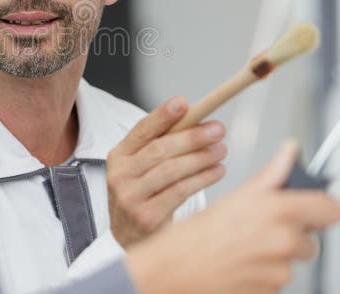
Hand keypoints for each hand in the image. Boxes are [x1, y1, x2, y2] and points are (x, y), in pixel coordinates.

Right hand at [106, 96, 226, 246]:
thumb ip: (161, 145)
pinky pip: (180, 192)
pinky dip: (202, 179)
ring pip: (172, 170)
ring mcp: (130, 197)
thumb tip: (194, 119)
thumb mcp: (142, 168)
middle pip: (160, 150)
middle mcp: (119, 175)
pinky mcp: (146, 217)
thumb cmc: (144, 195)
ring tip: (221, 151)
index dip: (162, 115)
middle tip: (218, 129)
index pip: (141, 130)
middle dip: (192, 137)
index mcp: (118, 156)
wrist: (129, 238)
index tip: (183, 103)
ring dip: (201, 158)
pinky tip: (217, 171)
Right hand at [126, 141, 339, 293]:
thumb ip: (269, 177)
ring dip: (274, 259)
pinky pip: (276, 284)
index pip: (332, 209)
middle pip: (311, 240)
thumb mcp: (232, 198)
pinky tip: (239, 268)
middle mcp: (283, 241)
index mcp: (276, 210)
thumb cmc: (194, 236)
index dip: (323, 208)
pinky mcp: (271, 293)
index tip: (315, 209)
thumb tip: (289, 153)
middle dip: (291, 237)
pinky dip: (262, 278)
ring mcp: (279, 271)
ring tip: (242, 251)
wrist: (172, 272)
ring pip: (291, 264)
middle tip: (259, 232)